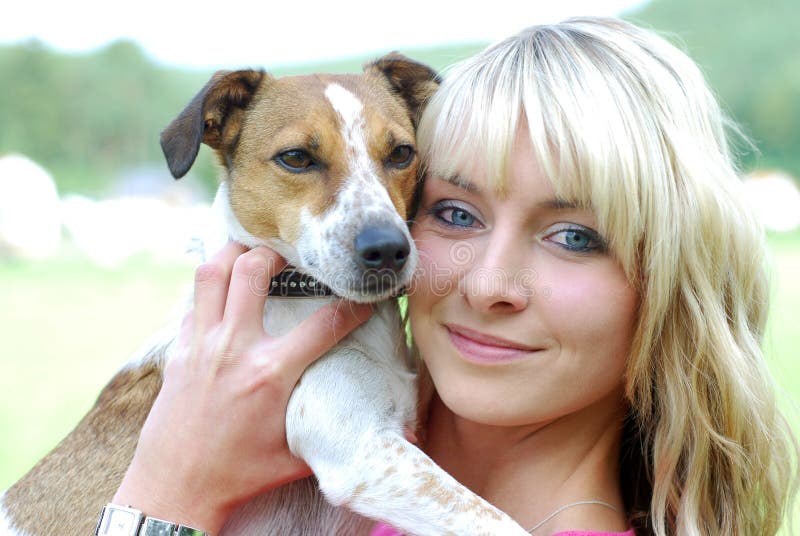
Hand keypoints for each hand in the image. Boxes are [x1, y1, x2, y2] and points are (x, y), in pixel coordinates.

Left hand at [113, 242, 373, 532]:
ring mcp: (202, 345)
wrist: (175, 488)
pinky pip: (192, 301)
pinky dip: (210, 287)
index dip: (354, 306)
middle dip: (277, 252)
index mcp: (270, 374)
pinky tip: (224, 292)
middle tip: (292, 255)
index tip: (366, 299)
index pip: (325, 323)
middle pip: (253, 269)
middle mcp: (235, 348)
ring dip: (233, 253)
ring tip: (252, 253)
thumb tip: (387, 438)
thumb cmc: (239, 476)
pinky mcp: (178, 351)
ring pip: (211, 272)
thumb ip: (335, 435)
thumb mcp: (294, 458)